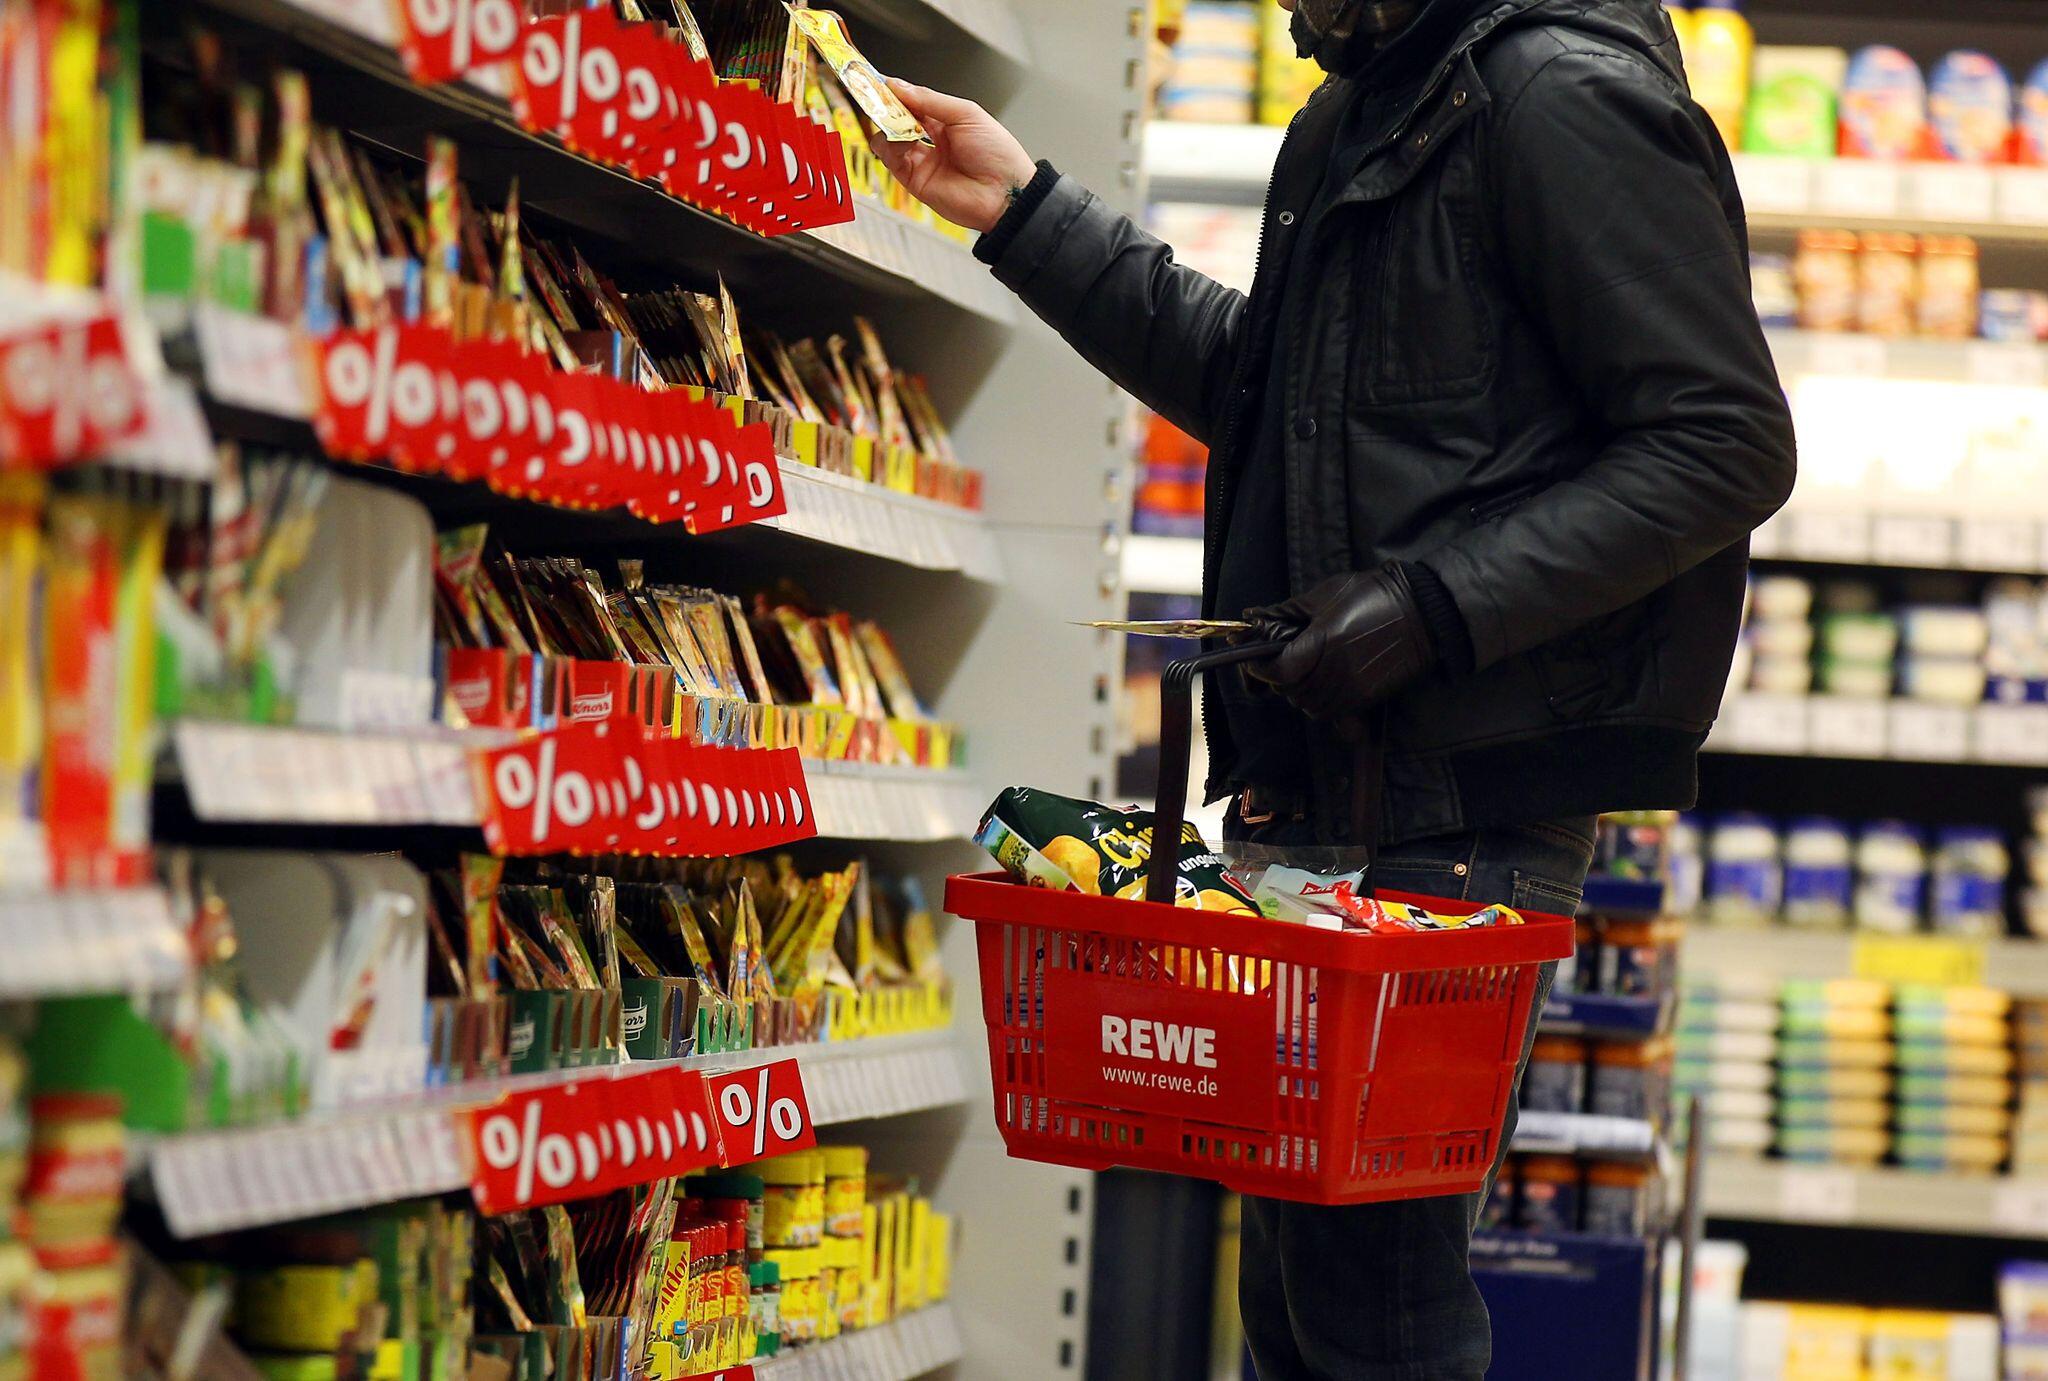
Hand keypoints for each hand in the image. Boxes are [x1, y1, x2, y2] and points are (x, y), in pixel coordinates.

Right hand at [868, 78, 1037, 233]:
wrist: (1006, 194)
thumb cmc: (998, 154)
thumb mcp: (966, 114)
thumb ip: (930, 100)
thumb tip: (899, 86)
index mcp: (947, 122)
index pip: (914, 101)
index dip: (896, 91)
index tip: (878, 79)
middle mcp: (932, 140)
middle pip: (898, 118)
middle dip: (885, 105)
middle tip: (874, 94)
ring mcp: (922, 160)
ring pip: (890, 137)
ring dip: (887, 124)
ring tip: (892, 119)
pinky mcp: (915, 180)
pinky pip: (891, 159)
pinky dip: (889, 145)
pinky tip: (898, 139)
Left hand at [1243, 565, 1433, 720]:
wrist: (1423, 611)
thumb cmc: (1373, 595)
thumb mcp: (1326, 594)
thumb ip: (1288, 611)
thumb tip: (1252, 617)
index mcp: (1322, 642)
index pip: (1278, 671)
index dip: (1261, 668)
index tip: (1258, 658)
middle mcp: (1335, 671)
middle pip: (1291, 692)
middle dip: (1282, 679)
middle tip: (1286, 661)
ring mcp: (1353, 688)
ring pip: (1310, 707)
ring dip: (1302, 693)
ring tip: (1307, 673)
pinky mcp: (1367, 699)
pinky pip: (1333, 714)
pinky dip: (1323, 704)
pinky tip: (1326, 686)